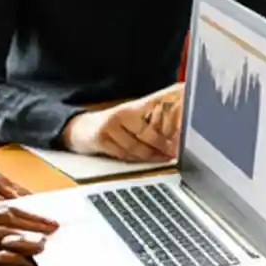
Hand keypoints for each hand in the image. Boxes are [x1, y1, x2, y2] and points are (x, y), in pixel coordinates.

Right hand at [0, 202, 58, 265]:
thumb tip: (14, 235)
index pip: (4, 207)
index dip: (27, 210)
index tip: (47, 216)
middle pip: (6, 216)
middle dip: (33, 221)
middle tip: (54, 228)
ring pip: (0, 234)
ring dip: (25, 239)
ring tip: (44, 245)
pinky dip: (8, 259)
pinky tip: (23, 264)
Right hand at [61, 85, 182, 161]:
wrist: (82, 128)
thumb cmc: (117, 122)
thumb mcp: (136, 114)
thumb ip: (157, 114)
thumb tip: (183, 106)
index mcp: (134, 106)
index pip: (157, 113)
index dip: (171, 126)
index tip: (184, 135)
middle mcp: (121, 114)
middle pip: (146, 132)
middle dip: (163, 145)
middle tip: (176, 151)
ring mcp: (109, 126)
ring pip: (135, 146)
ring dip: (152, 155)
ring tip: (166, 158)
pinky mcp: (100, 140)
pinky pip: (123, 154)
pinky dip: (137, 159)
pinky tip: (149, 160)